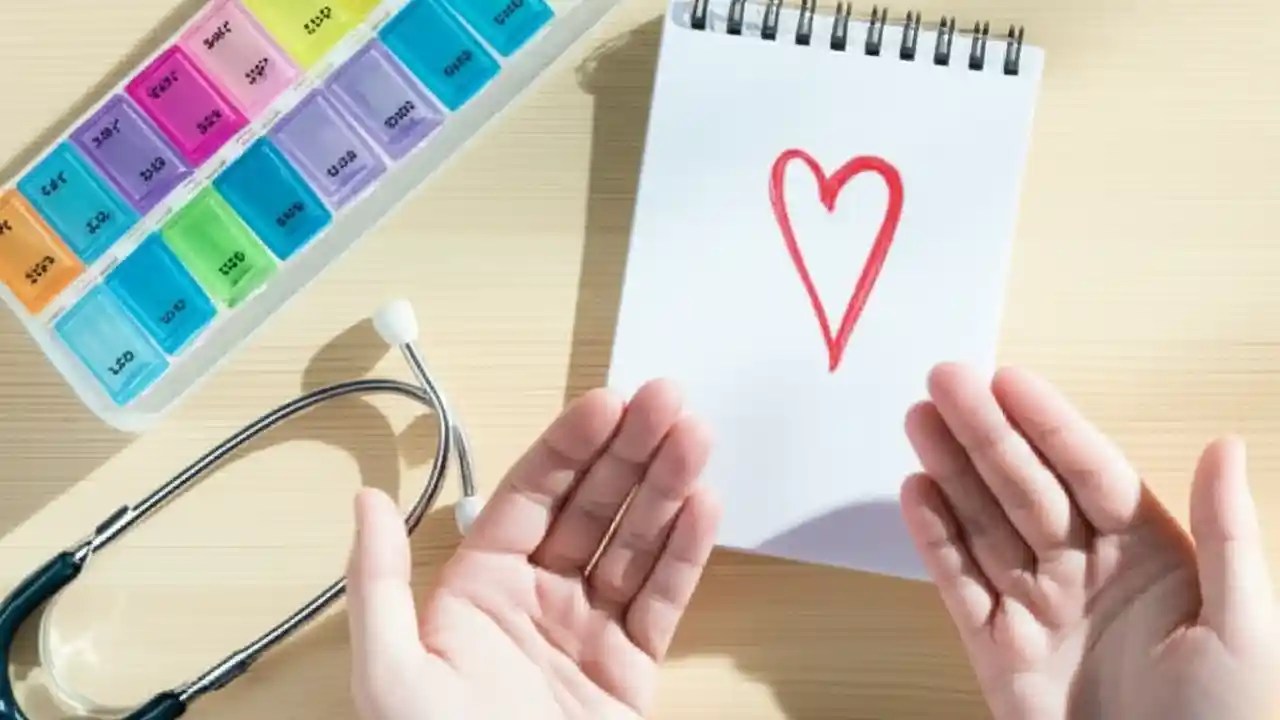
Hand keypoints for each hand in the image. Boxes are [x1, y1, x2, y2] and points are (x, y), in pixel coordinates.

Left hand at [344, 381, 720, 718]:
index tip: (606, 402)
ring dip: (666, 488)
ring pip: (634, 544)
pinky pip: (662, 602)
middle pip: (592, 508)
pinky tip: (704, 505)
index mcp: (476, 589)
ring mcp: (587, 632)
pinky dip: (686, 554)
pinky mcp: (630, 671)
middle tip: (668, 400)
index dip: (569, 446)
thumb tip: (365, 497)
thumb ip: (377, 583)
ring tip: (696, 436)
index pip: (530, 497)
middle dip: (630, 452)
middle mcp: (535, 600)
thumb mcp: (389, 674)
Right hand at [899, 363, 1277, 719]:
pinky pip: (958, 582)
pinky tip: (914, 491)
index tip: (1009, 380)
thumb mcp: (1245, 630)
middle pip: (1026, 487)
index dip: (1049, 425)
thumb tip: (1225, 444)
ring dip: (951, 469)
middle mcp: (1086, 569)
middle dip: (985, 432)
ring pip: (984, 523)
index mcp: (1150, 555)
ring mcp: (1036, 606)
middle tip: (943, 380)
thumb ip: (1227, 534)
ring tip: (919, 418)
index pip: (1090, 473)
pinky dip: (934, 538)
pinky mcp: (995, 647)